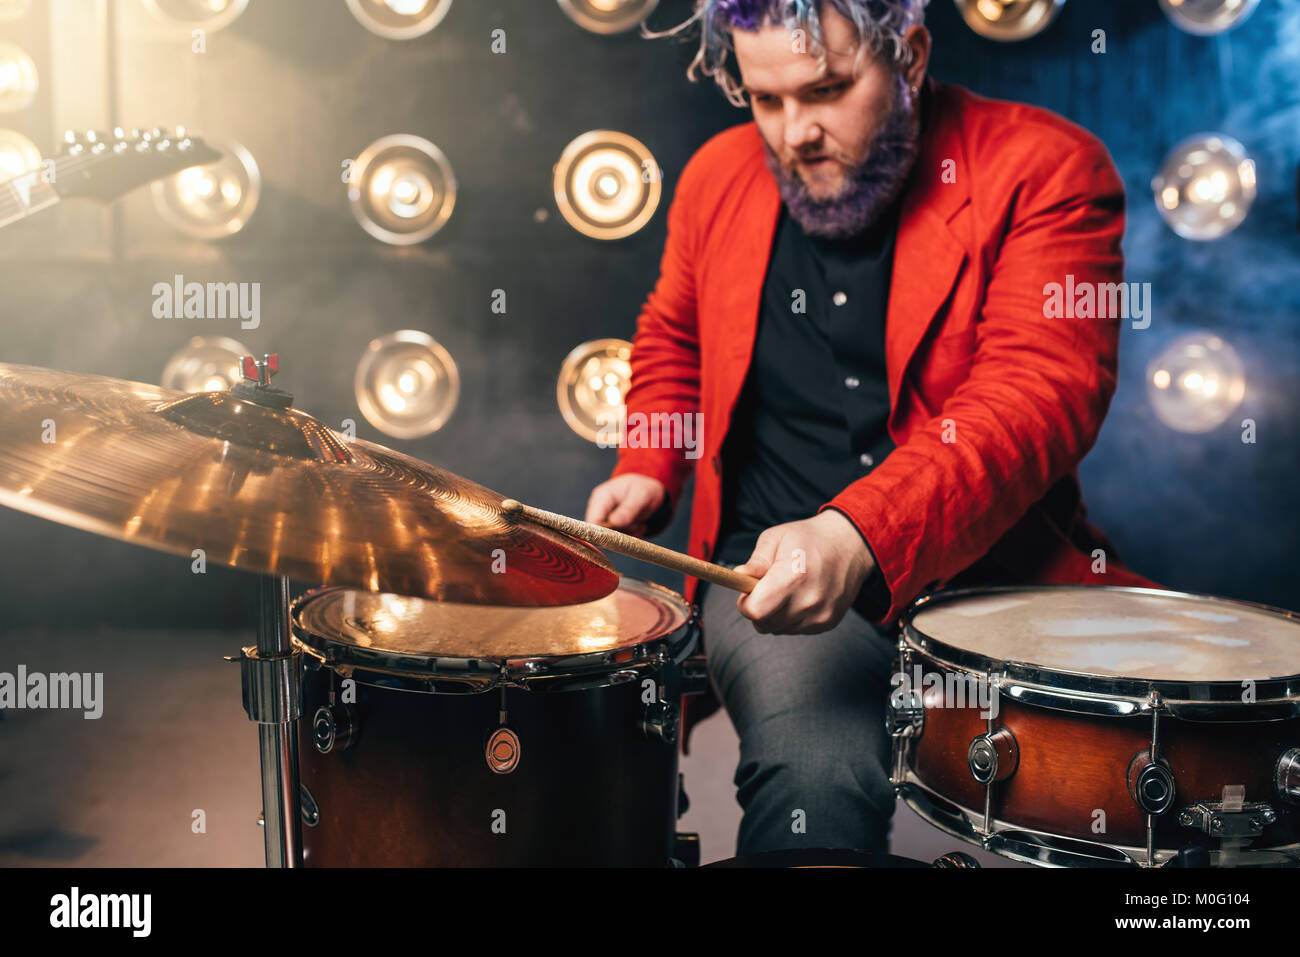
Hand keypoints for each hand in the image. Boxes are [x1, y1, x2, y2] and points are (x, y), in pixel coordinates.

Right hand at [585, 473, 666, 538]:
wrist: (649, 489)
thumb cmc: (643, 487)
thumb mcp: (640, 495)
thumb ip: (628, 509)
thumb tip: (614, 523)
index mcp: (601, 497)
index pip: (592, 521)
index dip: (602, 533)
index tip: (619, 537)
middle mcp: (599, 509)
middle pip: (601, 532)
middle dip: (620, 533)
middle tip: (636, 524)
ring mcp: (605, 518)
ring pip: (611, 538)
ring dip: (628, 534)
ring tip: (639, 522)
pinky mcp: (612, 527)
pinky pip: (619, 539)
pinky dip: (631, 536)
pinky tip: (639, 525)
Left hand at [734, 510, 875, 634]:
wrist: (849, 545)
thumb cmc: (808, 538)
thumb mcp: (776, 538)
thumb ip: (756, 561)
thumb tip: (738, 576)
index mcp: (793, 576)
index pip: (756, 611)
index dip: (745, 603)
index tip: (747, 591)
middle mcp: (809, 601)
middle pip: (764, 624)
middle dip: (757, 609)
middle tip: (766, 588)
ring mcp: (820, 615)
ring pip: (778, 629)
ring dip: (774, 614)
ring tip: (785, 590)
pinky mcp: (828, 622)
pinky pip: (795, 629)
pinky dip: (790, 617)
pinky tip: (800, 596)